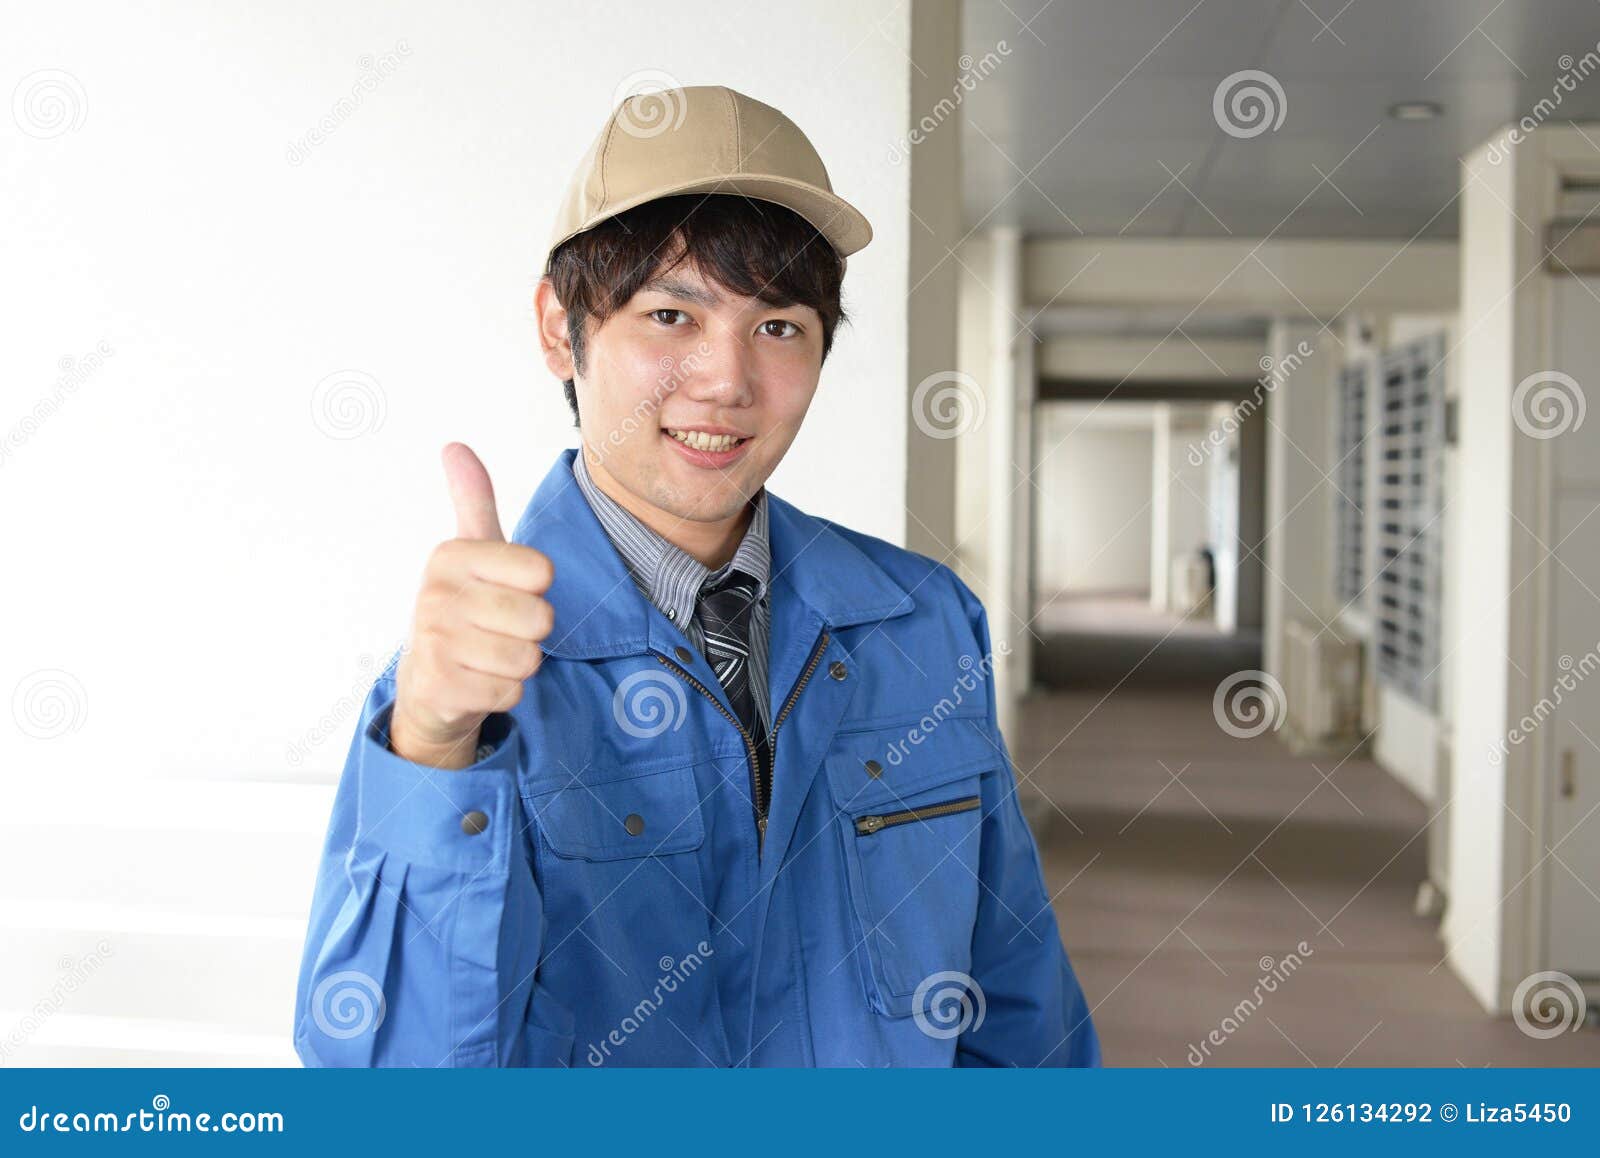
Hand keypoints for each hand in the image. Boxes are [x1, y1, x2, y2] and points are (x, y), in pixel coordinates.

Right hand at [389, 442, 553, 768]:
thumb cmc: (463, 610)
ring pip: (528, 657)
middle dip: (532, 632)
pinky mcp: (441, 688)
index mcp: (450, 555)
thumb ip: (473, 500)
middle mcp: (435, 595)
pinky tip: (479, 682)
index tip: (507, 591)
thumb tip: (454, 446)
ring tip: (490, 656)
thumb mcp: (470, 551)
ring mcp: (434, 643)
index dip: (537, 589)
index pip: (541, 571)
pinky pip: (511, 691)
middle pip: (540, 618)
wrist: (426, 683)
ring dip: (520, 663)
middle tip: (500, 630)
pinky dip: (505, 692)